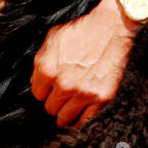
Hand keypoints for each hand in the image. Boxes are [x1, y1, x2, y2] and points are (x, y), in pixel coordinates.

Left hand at [31, 0, 139, 126]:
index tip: (49, 90)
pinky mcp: (100, 98)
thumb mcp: (52, 38)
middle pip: (50, 108)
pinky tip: (78, 115)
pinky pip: (84, 121)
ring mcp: (82, 93)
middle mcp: (63, 84)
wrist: (111, 27)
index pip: (37, 95)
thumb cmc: (82, 30)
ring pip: (64, 119)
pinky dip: (79, 120)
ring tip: (68, 108)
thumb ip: (41, 61)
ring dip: (64, 114)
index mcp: (47, 69)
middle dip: (54, 102)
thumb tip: (37, 80)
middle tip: (60, 97)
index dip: (44, 91)